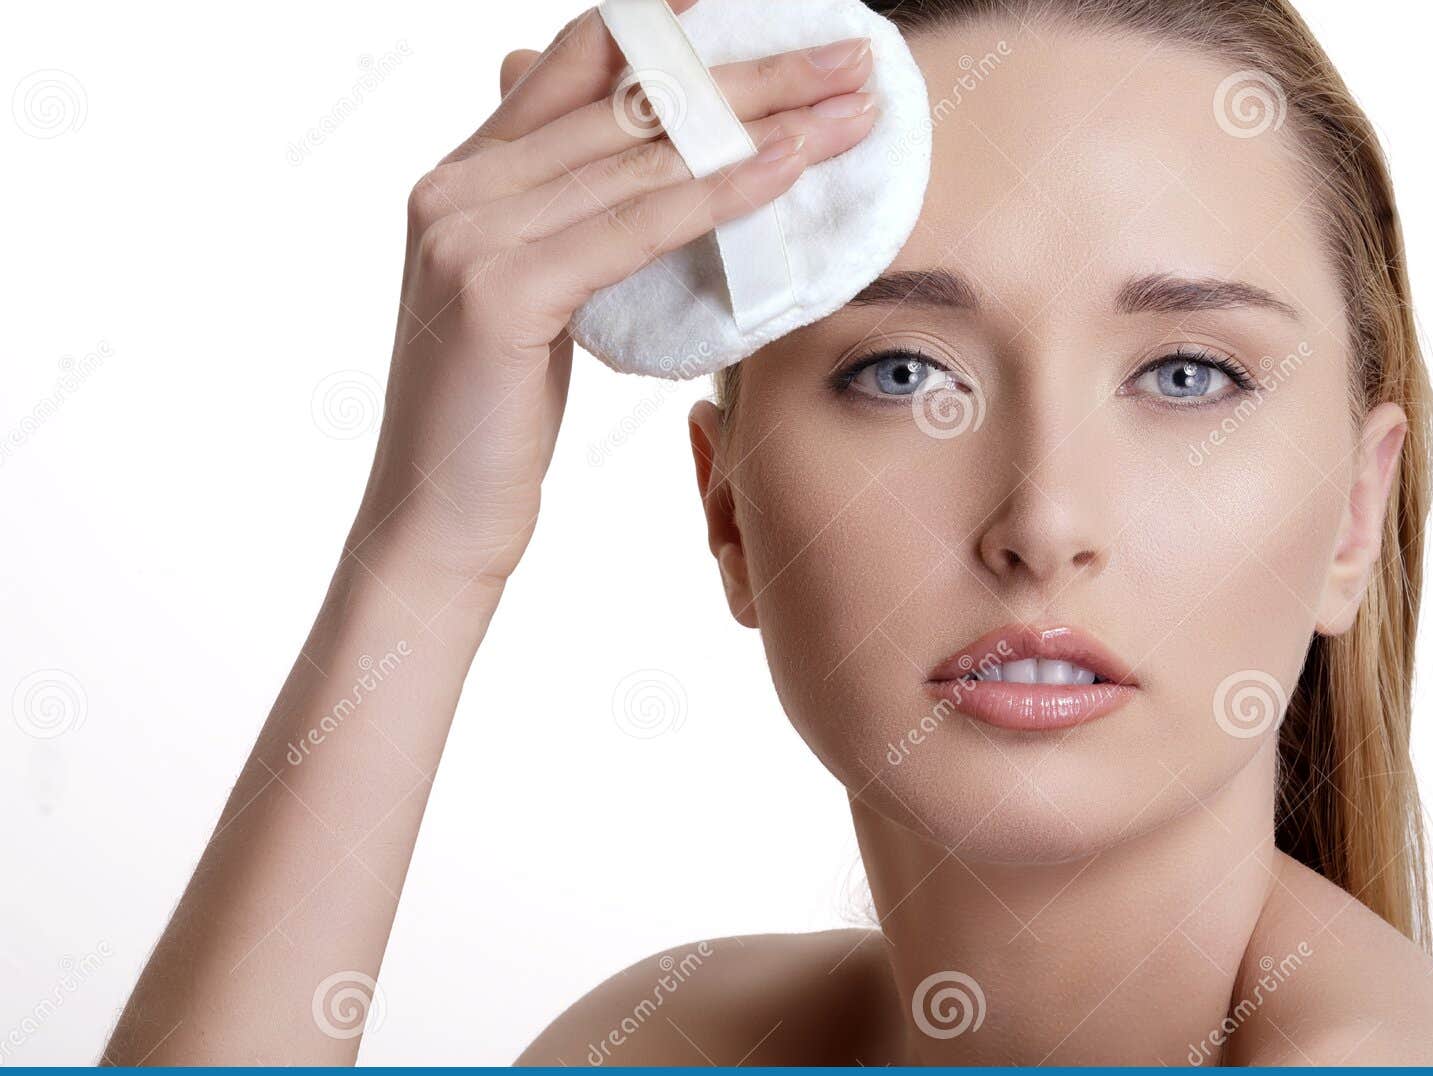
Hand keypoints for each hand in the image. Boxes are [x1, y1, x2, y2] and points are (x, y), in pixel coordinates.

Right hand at [347, 2, 879, 598]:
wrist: (434, 519)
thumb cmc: (495, 420)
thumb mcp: (529, 298)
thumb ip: (561, 219)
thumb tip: (627, 168)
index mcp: (461, 177)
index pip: (578, 61)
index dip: (675, 27)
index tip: (768, 17)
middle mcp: (455, 186)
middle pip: (627, 94)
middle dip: (751, 69)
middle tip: (847, 55)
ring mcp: (468, 232)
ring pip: (642, 151)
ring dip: (763, 121)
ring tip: (850, 107)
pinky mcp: (499, 289)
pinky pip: (636, 225)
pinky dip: (720, 192)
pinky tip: (789, 170)